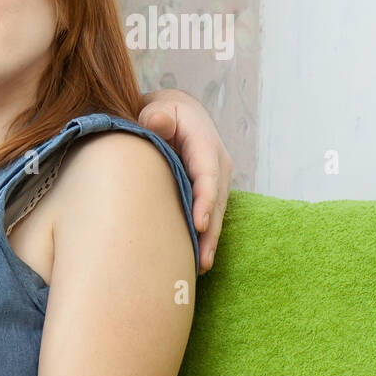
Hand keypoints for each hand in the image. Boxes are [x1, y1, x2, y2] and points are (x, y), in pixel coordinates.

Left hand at [138, 89, 232, 272]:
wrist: (174, 115)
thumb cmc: (161, 113)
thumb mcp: (159, 109)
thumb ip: (158, 116)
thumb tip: (158, 121)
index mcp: (205, 144)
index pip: (208, 174)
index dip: (205, 200)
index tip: (199, 224)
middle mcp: (217, 165)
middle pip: (216, 201)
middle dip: (210, 231)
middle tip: (201, 259)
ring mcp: (215, 181)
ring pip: (216, 213)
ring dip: (210, 240)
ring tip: (201, 267)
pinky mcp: (209, 192)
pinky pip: (209, 215)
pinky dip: (204, 237)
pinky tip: (195, 259)